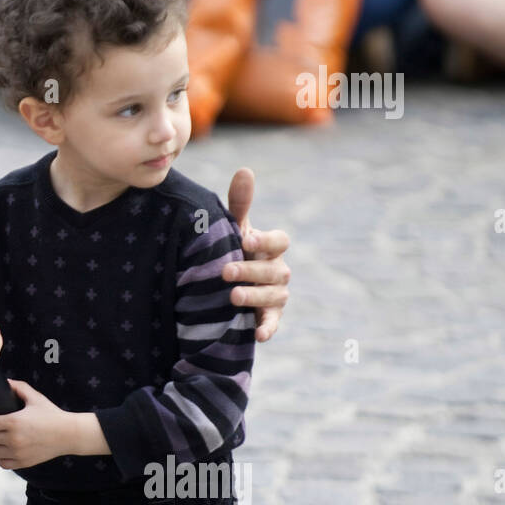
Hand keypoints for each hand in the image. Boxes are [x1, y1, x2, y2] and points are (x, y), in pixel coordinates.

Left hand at [0, 380, 82, 469]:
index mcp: (13, 422)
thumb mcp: (35, 397)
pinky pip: (2, 462)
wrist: (68, 434)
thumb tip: (5, 381)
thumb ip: (19, 387)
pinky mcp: (23, 462)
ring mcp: (17, 453)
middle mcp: (13, 439)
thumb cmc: (52, 414)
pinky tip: (1, 449)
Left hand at [222, 168, 290, 342]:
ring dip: (255, 296)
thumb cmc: (232, 248)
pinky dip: (267, 328)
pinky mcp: (269, 316)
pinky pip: (272, 323)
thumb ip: (239, 203)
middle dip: (251, 271)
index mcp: (271, 247)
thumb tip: (244, 170)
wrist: (225, 282)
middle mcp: (278, 270)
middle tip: (225, 271)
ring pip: (274, 296)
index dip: (265, 241)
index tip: (245, 239)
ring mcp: (276, 294)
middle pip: (274, 271)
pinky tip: (257, 335)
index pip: (279, 241)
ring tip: (232, 297)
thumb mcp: (232, 228)